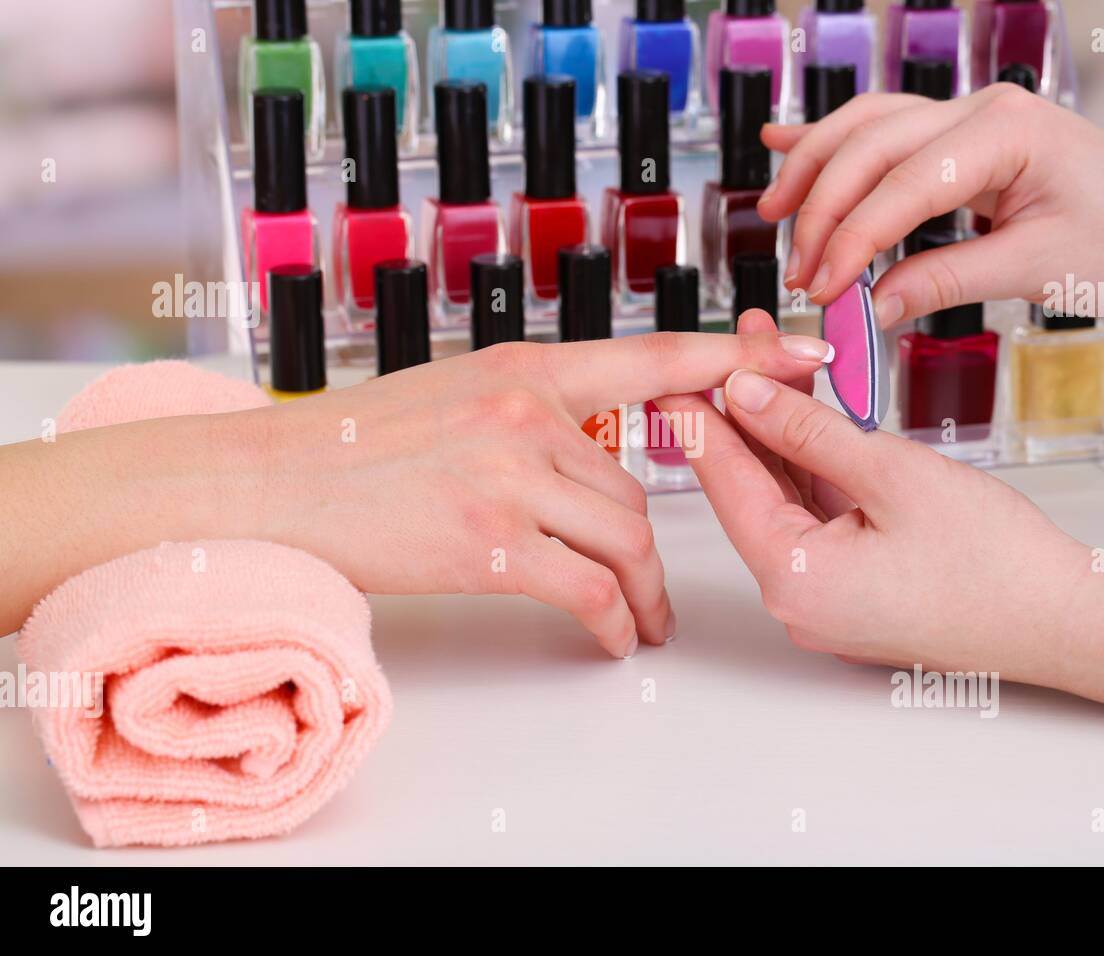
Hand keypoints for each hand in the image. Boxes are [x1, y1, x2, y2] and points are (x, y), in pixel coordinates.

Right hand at [239, 332, 833, 658]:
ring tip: (642, 622)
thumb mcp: (458, 391)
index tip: (811, 360)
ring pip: (625, 537)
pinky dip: (614, 620)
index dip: (743, 361)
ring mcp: (509, 477)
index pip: (659, 357)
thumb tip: (596, 442)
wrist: (278, 482)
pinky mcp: (490, 544)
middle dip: (657, 550)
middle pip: (641, 487)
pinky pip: (589, 587)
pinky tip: (615, 637)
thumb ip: (537, 407)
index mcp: (529, 367)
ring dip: (643, 591)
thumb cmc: (361, 441)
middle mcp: (529, 414)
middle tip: (664, 590)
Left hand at [654, 312, 1091, 684]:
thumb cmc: (998, 564)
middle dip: (747, 411)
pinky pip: (823, 518)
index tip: (672, 372)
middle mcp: (799, 597)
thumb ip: (809, 432)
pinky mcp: (859, 588)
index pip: (726, 484)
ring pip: (790, 498)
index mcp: (795, 579)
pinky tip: (815, 414)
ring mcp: (829, 596)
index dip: (700, 417)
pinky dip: (818, 467)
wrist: (1072, 624)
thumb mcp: (893, 476)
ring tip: (777, 361)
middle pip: (755, 488)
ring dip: (785, 432)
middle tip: (738, 345)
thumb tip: (745, 393)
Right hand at [759, 85, 1103, 326]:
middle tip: (796, 271)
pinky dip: (836, 142)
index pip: (899, 187)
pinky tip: (786, 143)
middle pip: (869, 146)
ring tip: (771, 212)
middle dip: (821, 209)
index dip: (849, 241)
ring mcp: (973, 115)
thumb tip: (868, 306)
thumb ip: (943, 282)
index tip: (818, 288)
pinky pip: (888, 130)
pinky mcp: (967, 137)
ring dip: (815, 167)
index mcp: (1006, 131)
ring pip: (868, 127)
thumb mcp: (1034, 270)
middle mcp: (982, 109)